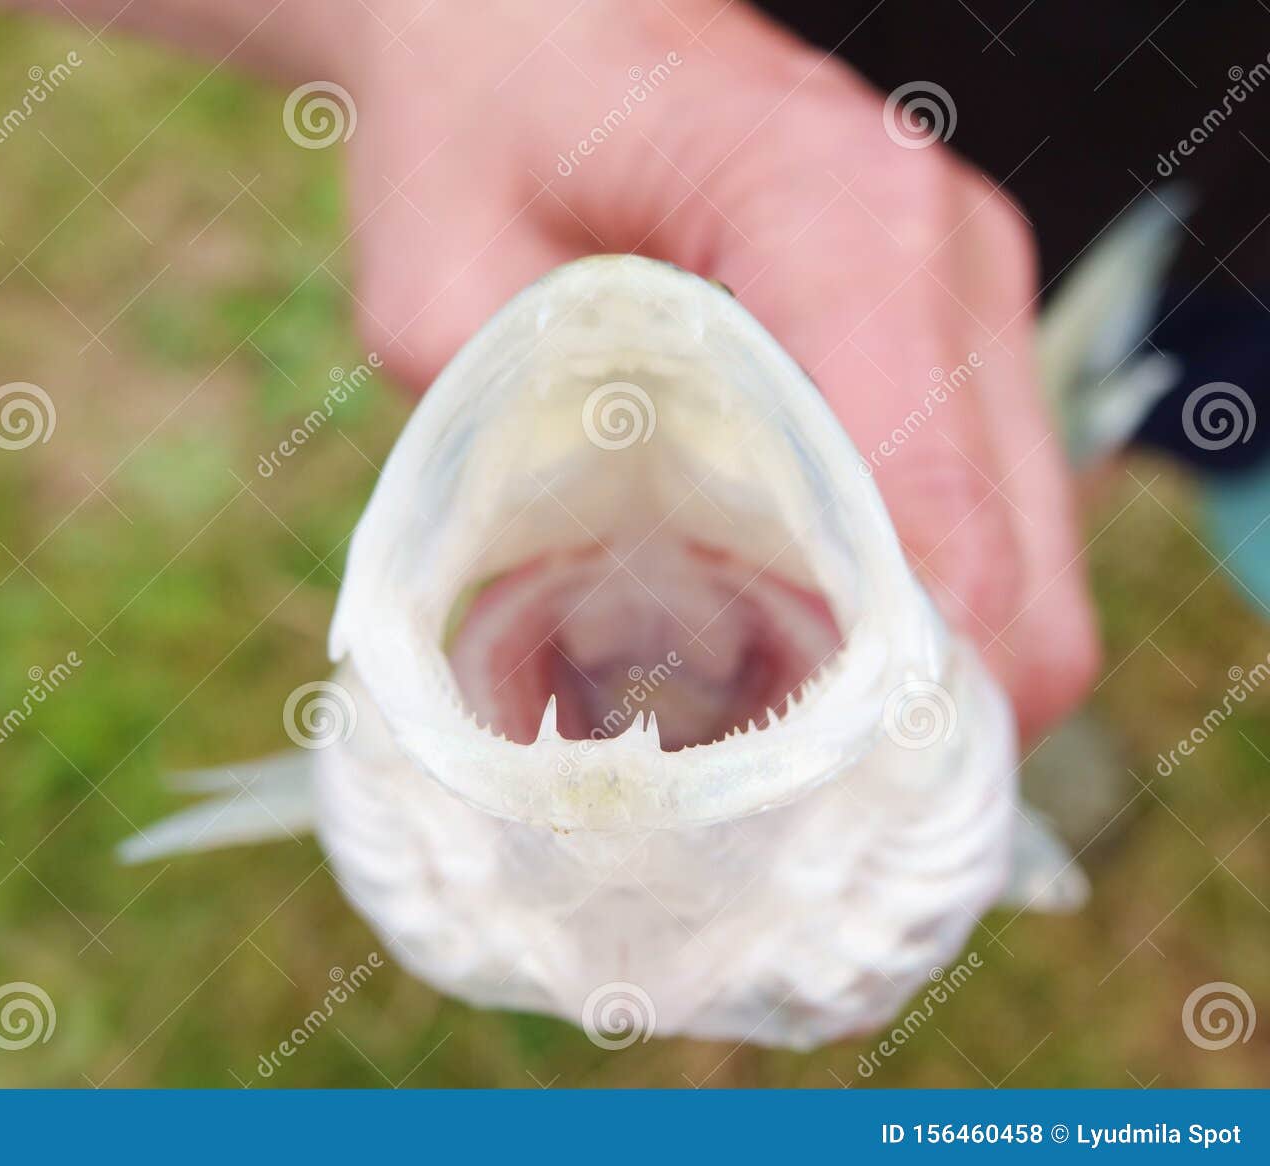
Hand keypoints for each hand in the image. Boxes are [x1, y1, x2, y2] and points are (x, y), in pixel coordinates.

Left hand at [342, 0, 1098, 739]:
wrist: (525, 24)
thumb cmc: (475, 125)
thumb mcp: (440, 295)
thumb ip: (515, 467)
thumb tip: (589, 662)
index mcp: (832, 218)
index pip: (931, 512)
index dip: (878, 694)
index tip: (779, 793)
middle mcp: (942, 255)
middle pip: (1021, 572)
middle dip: (910, 716)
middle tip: (772, 793)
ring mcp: (966, 294)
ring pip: (1019, 559)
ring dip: (910, 670)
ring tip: (766, 723)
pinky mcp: (948, 330)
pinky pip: (977, 514)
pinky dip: (904, 605)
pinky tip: (786, 632)